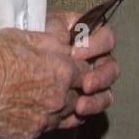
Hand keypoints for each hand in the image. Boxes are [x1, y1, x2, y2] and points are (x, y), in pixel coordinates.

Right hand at [0, 18, 111, 138]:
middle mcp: (59, 98)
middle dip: (76, 90)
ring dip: (64, 108)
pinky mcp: (30, 134)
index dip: (81, 69)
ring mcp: (45, 119)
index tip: (74, 68)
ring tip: (53, 100)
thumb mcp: (25, 37)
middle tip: (64, 84)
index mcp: (62, 71)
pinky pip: (47, 129)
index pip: (86, 72)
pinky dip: (46, 121)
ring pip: (68, 117)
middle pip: (80, 97)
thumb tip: (66, 45)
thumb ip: (52, 43)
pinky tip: (36, 112)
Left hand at [45, 10, 118, 126]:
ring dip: (97, 100)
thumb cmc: (38, 35)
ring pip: (107, 92)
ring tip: (80, 105)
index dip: (96, 45)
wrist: (26, 57)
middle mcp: (98, 59)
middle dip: (101, 77)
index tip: (74, 53)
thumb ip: (61, 30)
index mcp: (93, 37)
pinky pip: (94, 108)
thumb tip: (68, 41)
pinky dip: (87, 111)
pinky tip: (76, 112)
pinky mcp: (87, 98)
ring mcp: (94, 80)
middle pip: (112, 68)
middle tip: (86, 84)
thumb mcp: (48, 25)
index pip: (107, 38)